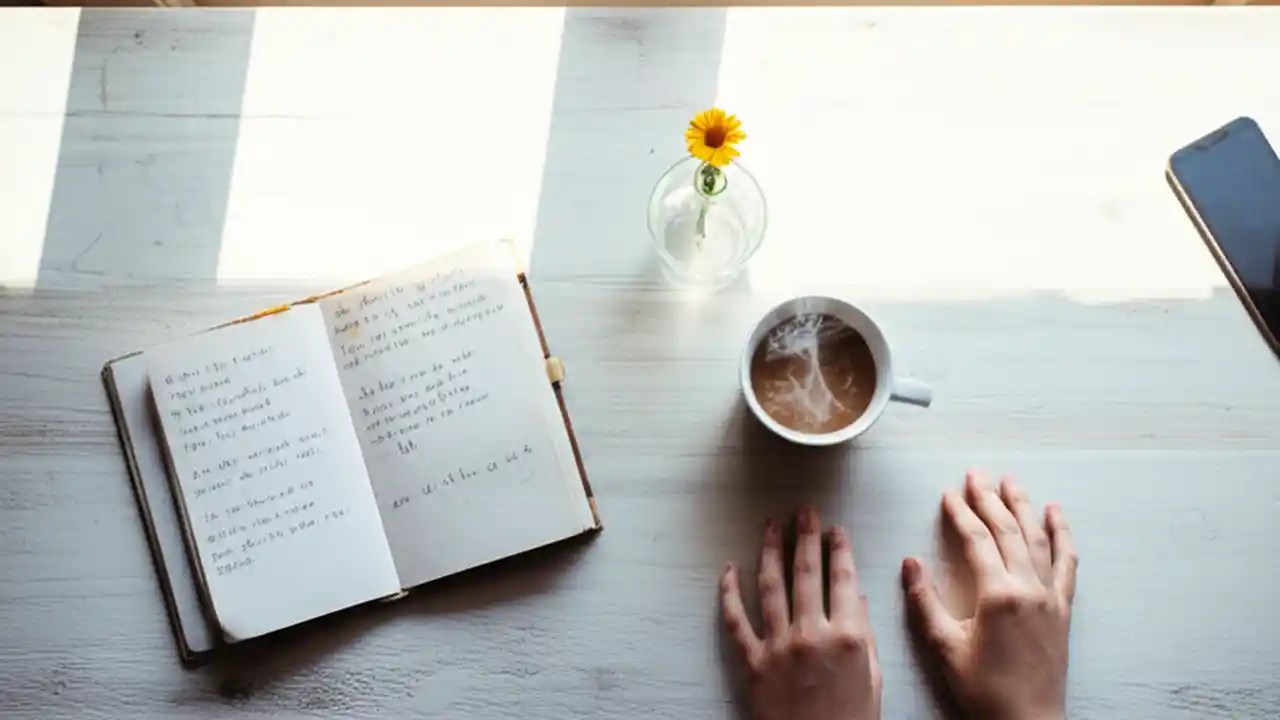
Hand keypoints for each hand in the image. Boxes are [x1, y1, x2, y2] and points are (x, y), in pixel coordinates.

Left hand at [721, 507, 881, 719]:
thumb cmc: (851, 719)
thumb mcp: (872, 678)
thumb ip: (865, 635)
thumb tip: (857, 597)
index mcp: (849, 636)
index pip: (844, 580)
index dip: (840, 550)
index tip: (835, 530)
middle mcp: (812, 634)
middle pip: (807, 573)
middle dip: (805, 536)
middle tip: (803, 511)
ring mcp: (779, 646)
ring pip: (770, 586)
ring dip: (770, 550)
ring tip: (769, 525)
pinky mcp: (753, 662)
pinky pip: (736, 620)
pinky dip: (729, 593)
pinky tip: (728, 570)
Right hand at [902, 471, 1077, 719]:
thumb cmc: (984, 690)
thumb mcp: (944, 646)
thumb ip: (925, 602)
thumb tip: (910, 563)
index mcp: (999, 594)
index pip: (977, 540)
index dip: (961, 513)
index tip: (948, 494)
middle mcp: (1029, 588)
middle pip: (1009, 531)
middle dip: (990, 499)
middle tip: (975, 474)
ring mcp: (1050, 597)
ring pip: (1039, 539)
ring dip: (1024, 506)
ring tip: (1013, 481)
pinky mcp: (1063, 610)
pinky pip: (1067, 564)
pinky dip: (1063, 536)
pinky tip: (1056, 515)